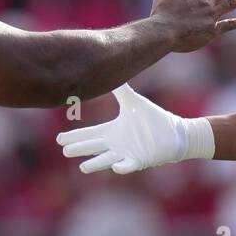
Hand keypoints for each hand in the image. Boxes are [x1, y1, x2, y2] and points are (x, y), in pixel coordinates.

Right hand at [57, 84, 209, 173]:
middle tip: (65, 151)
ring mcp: (127, 153)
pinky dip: (123, 167)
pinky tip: (116, 167)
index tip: (59, 140)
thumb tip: (109, 69)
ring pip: (107, 159)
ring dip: (96, 163)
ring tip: (82, 167)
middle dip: (80, 149)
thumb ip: (120, 89)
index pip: (89, 134)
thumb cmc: (154, 118)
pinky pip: (130, 165)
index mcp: (113, 131)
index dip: (75, 137)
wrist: (175, 132)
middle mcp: (117, 144)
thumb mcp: (133, 101)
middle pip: (94, 147)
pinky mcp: (141, 160)